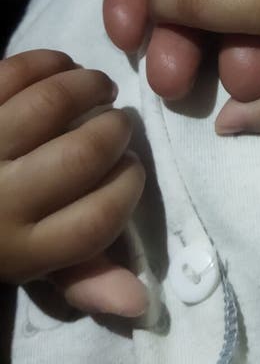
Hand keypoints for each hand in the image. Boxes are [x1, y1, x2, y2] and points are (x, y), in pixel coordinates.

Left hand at [0, 50, 145, 315]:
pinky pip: (14, 72)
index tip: (133, 168)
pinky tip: (64, 67)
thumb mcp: (29, 269)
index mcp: (20, 251)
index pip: (97, 220)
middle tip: (120, 123)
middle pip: (82, 155)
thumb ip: (83, 281)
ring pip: (51, 104)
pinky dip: (49, 62)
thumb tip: (141, 301)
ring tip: (100, 88)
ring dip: (90, 86)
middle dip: (116, 130)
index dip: (129, 186)